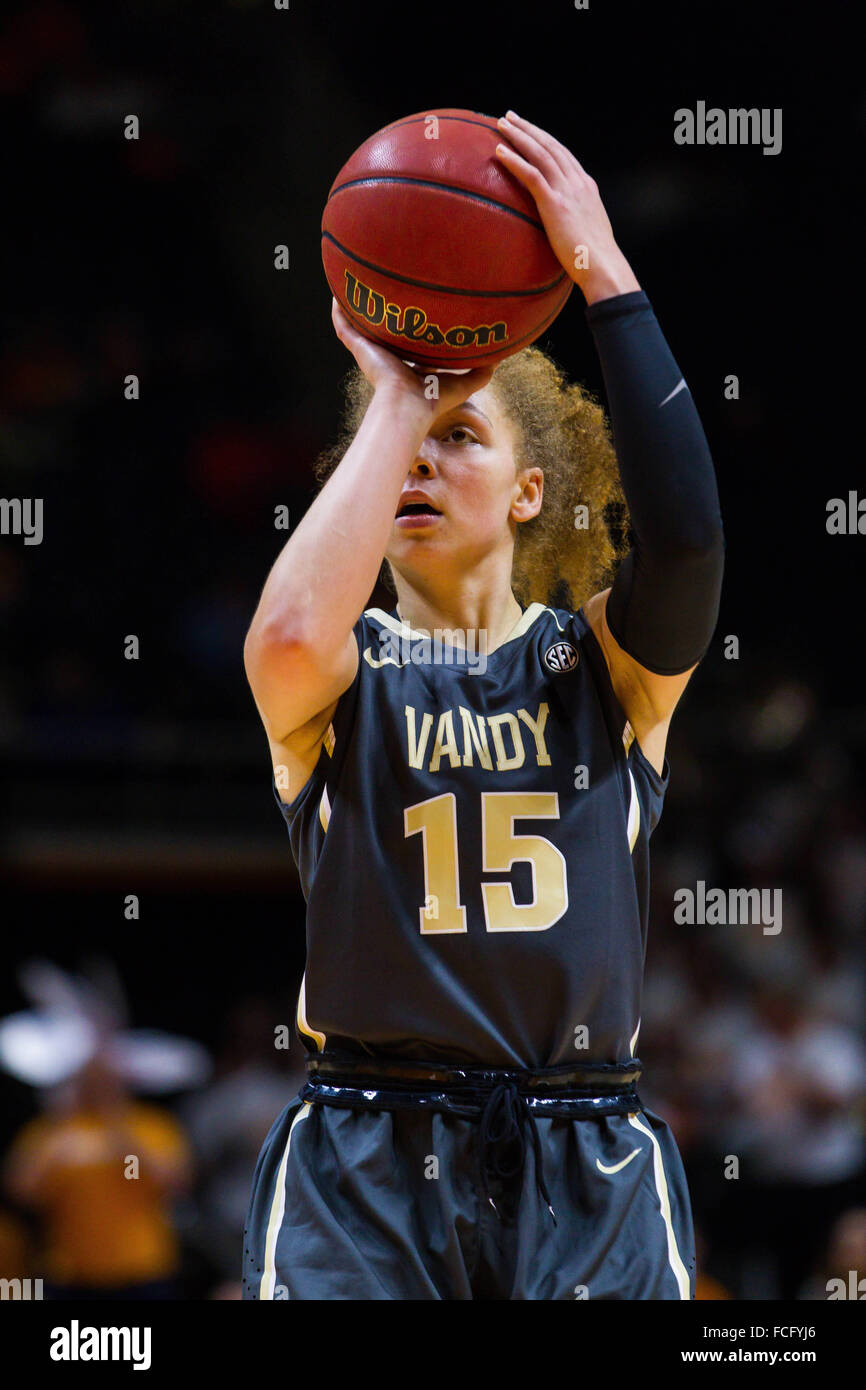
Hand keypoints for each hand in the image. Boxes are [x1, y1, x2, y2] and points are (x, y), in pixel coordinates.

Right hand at [331, 297, 493, 418]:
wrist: (408, 407)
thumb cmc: (433, 400)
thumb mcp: (463, 383)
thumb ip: (480, 371)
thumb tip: (499, 356)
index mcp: (407, 364)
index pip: (407, 341)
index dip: (410, 325)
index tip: (416, 307)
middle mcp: (387, 356)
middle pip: (382, 329)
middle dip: (382, 311)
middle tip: (385, 288)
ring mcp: (371, 352)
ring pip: (359, 325)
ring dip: (355, 307)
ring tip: (353, 285)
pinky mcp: (360, 348)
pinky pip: (344, 326)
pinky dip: (339, 311)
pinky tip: (337, 294)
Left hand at [494, 112, 639, 302]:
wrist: (603, 266)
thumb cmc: (594, 260)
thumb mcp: (586, 233)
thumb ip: (574, 223)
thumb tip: (562, 231)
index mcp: (586, 187)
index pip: (564, 155)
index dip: (545, 140)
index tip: (530, 130)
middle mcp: (578, 182)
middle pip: (551, 146)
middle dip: (529, 129)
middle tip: (510, 117)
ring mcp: (567, 191)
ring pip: (540, 153)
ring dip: (519, 136)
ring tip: (501, 124)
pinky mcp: (555, 203)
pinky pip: (531, 175)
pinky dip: (514, 161)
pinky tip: (499, 151)